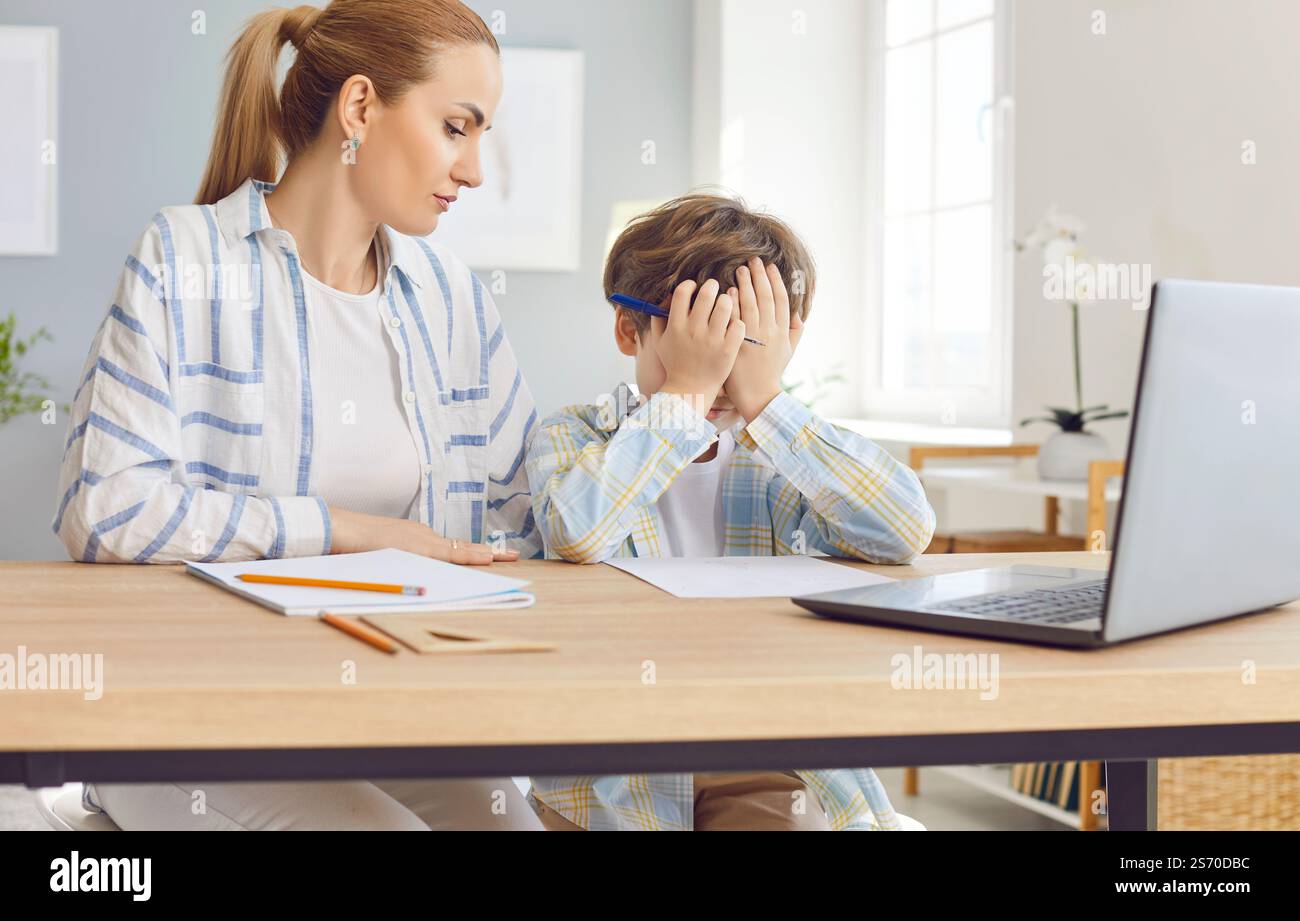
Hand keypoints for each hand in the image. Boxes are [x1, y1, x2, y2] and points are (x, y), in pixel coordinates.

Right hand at [328, 508, 517, 564]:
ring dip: (484, 554)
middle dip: (488, 552)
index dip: (473, 552)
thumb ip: (402, 562)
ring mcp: (423, 540)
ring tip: (508, 558)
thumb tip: (417, 578)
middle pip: (462, 546)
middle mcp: (424, 536)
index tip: (492, 555)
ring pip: (460, 550)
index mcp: (417, 539)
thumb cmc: (356, 547)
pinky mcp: (419, 547)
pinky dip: (470, 557)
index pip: (452, 547)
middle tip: (514, 556)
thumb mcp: (385, 557)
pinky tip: (487, 557)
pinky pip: (451, 554)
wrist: (342, 531)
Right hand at [654, 279, 745, 414]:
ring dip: (727, 301)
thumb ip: (657, 318)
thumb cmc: (675, 364)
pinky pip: (738, 324)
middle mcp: (693, 331)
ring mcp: (712, 341)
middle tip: (715, 288)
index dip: (690, 284)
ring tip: (726, 305)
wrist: (690, 391)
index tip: (695, 287)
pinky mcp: (728, 350)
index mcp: (675, 326)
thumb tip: (665, 297)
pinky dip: (738, 322)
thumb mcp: (660, 342)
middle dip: (712, 286)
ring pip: (726, 305)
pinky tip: (734, 325)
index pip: (682, 292)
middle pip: (707, 294)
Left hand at [724, 257, 804, 421]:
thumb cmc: (771, 373)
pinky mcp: (737, 344)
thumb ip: (795, 331)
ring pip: (750, 304)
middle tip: (752, 260)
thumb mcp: (789, 352)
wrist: (757, 395)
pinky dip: (733, 303)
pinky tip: (728, 290)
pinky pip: (735, 319)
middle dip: (760, 276)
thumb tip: (800, 313)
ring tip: (740, 270)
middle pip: (766, 296)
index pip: (782, 299)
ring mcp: (753, 337)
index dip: (776, 281)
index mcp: (783, 331)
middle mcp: (770, 331)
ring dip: (745, 284)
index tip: (770, 267)